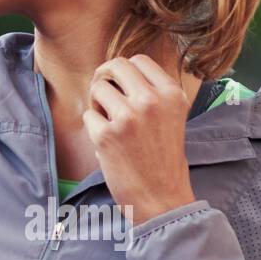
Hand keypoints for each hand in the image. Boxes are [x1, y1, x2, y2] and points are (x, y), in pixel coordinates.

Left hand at [81, 54, 195, 226]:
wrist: (163, 200)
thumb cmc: (163, 159)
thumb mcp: (172, 116)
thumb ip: (152, 92)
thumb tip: (117, 70)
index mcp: (172, 94)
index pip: (139, 60)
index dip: (124, 71)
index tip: (120, 84)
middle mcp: (152, 100)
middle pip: (115, 65)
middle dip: (105, 77)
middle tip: (104, 95)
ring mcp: (128, 117)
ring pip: (98, 88)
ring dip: (98, 103)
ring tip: (110, 123)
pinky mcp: (106, 135)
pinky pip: (88, 115)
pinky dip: (93, 128)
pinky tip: (107, 143)